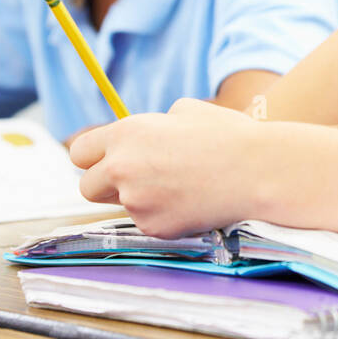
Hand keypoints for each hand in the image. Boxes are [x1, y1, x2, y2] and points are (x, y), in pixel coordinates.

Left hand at [68, 98, 264, 237]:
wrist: (257, 170)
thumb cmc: (228, 135)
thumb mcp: (187, 111)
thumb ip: (155, 124)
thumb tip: (145, 136)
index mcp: (126, 134)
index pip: (80, 153)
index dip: (93, 158)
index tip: (106, 161)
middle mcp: (122, 168)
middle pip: (88, 187)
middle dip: (107, 185)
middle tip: (136, 180)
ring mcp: (136, 201)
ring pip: (121, 207)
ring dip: (139, 199)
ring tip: (178, 187)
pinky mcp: (154, 227)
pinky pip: (148, 222)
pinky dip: (164, 215)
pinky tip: (191, 201)